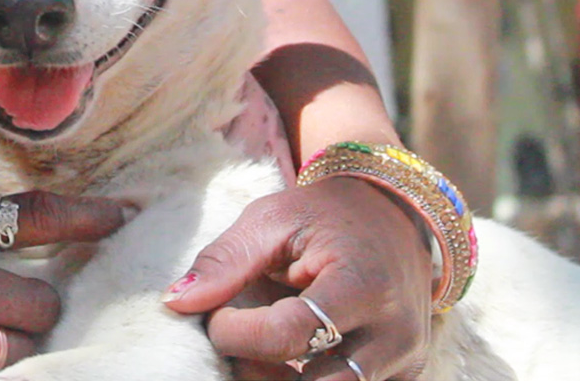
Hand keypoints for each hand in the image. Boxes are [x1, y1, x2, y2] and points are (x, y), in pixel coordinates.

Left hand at [163, 177, 432, 380]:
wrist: (394, 215)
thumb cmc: (325, 215)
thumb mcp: (272, 219)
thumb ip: (225, 261)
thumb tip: (175, 302)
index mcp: (362, 283)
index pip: (288, 335)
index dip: (236, 333)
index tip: (215, 316)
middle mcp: (394, 332)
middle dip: (257, 372)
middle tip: (235, 342)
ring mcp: (404, 360)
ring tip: (258, 349)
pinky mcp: (403, 374)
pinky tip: (285, 360)